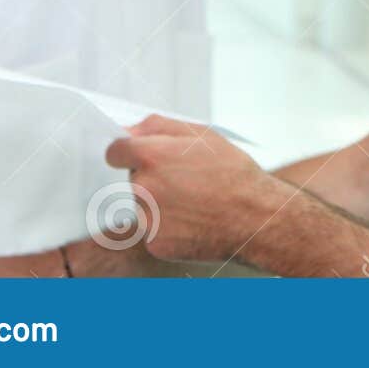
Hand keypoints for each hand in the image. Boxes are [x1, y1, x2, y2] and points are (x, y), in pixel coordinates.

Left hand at [104, 115, 293, 263]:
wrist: (254, 216)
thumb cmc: (233, 174)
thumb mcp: (203, 135)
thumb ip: (159, 126)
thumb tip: (131, 129)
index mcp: (151, 157)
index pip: (115, 152)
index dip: (129, 152)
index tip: (141, 156)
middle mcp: (143, 188)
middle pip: (134, 179)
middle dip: (153, 177)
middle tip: (186, 179)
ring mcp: (147, 218)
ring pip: (144, 205)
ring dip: (160, 202)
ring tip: (195, 200)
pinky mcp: (155, 243)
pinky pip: (154, 230)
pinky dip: (169, 226)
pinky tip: (194, 220)